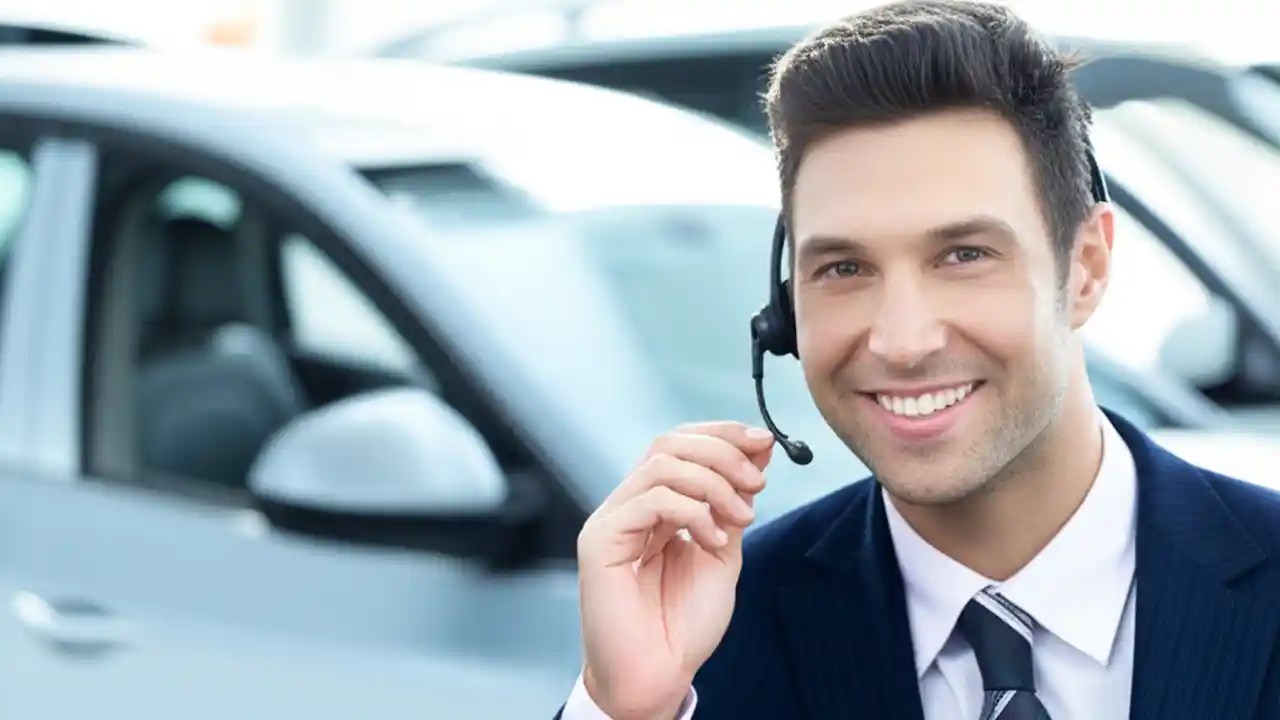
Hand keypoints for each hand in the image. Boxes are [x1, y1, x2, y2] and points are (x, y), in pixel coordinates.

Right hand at [577, 422, 773, 719]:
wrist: (658, 675)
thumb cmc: (684, 624)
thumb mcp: (722, 553)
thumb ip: (733, 504)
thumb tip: (757, 453)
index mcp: (655, 504)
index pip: (681, 444)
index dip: (723, 434)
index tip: (766, 443)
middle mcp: (629, 505)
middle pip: (669, 443)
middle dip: (723, 451)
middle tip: (758, 478)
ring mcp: (612, 520)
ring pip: (661, 463)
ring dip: (714, 482)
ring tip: (742, 516)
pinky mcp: (599, 540)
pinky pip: (650, 500)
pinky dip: (693, 511)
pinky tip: (714, 541)